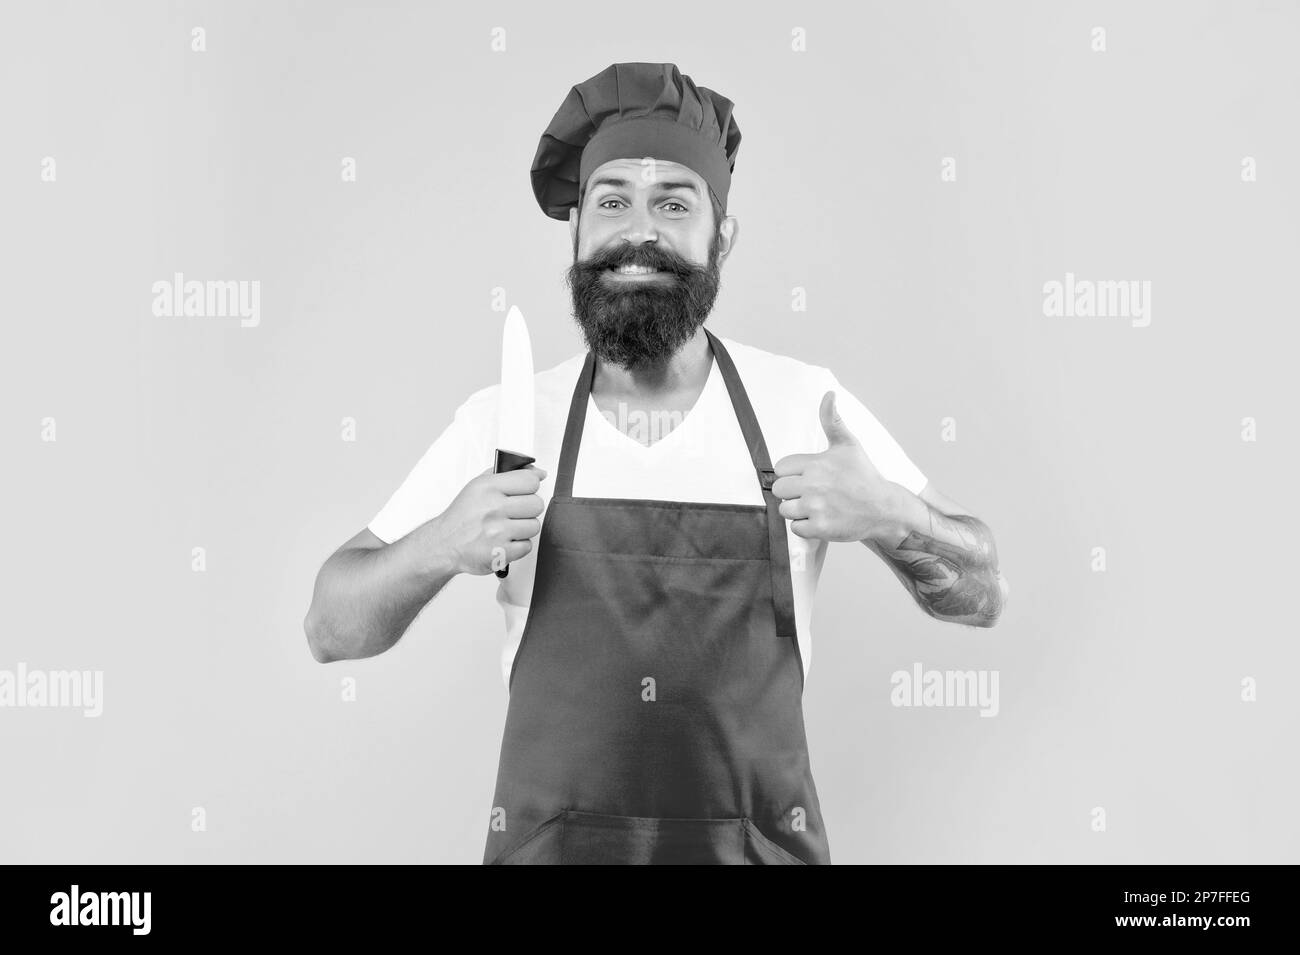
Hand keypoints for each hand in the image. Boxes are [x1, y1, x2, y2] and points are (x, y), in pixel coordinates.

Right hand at [434, 465, 546, 575]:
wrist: (444, 544)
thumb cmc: (462, 516)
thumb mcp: (478, 485)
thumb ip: (508, 474)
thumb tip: (538, 473)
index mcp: (488, 487)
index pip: (530, 480)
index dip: (530, 487)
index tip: (524, 492)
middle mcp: (493, 507)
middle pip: (536, 504)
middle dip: (528, 509)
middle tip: (513, 513)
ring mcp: (497, 531)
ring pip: (534, 526)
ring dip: (523, 529)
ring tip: (507, 528)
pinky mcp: (501, 552)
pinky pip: (527, 546)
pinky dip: (518, 546)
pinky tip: (504, 541)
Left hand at [771, 391, 899, 541]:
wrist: (885, 508)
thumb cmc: (864, 476)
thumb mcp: (848, 445)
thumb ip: (832, 420)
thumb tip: (829, 394)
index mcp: (816, 463)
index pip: (780, 468)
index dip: (792, 473)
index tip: (808, 477)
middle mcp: (813, 485)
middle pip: (779, 489)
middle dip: (792, 492)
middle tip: (812, 493)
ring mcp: (816, 507)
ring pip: (785, 509)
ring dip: (798, 510)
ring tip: (818, 506)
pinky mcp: (820, 528)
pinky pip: (795, 529)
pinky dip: (806, 527)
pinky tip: (823, 519)